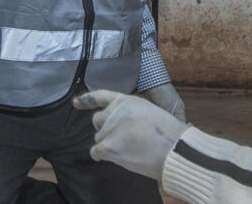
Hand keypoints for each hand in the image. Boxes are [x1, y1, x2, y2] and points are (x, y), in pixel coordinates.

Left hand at [73, 90, 188, 180]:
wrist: (175, 148)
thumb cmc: (168, 134)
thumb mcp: (150, 112)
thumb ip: (130, 114)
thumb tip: (117, 125)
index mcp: (126, 100)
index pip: (101, 96)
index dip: (87, 100)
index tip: (76, 103)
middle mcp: (116, 110)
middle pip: (97, 121)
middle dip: (106, 130)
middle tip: (123, 139)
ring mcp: (111, 127)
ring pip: (99, 138)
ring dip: (109, 144)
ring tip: (130, 149)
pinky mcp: (110, 145)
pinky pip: (97, 151)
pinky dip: (103, 156)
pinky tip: (116, 156)